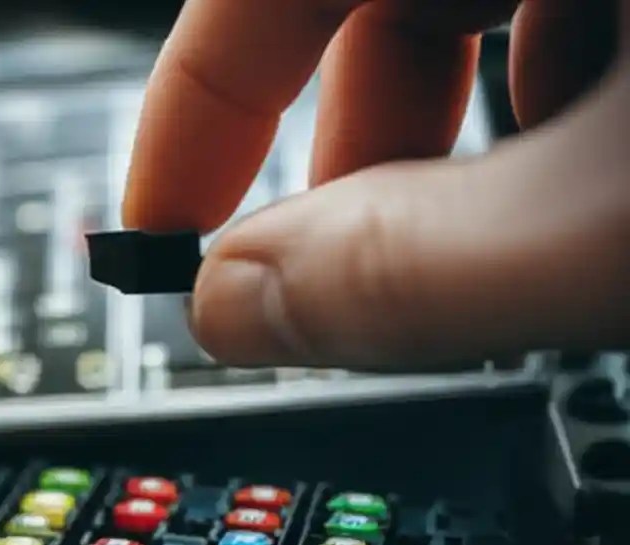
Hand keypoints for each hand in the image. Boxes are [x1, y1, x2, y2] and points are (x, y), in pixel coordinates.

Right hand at [125, 0, 628, 368]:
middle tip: (355, 269)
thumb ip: (413, 265)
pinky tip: (601, 178)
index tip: (170, 229)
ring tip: (514, 237)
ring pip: (477, 6)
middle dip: (350, 144)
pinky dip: (555, 106)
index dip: (195, 102)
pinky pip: (578, 9)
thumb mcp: (621, 221)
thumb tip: (239, 306)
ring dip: (459, 138)